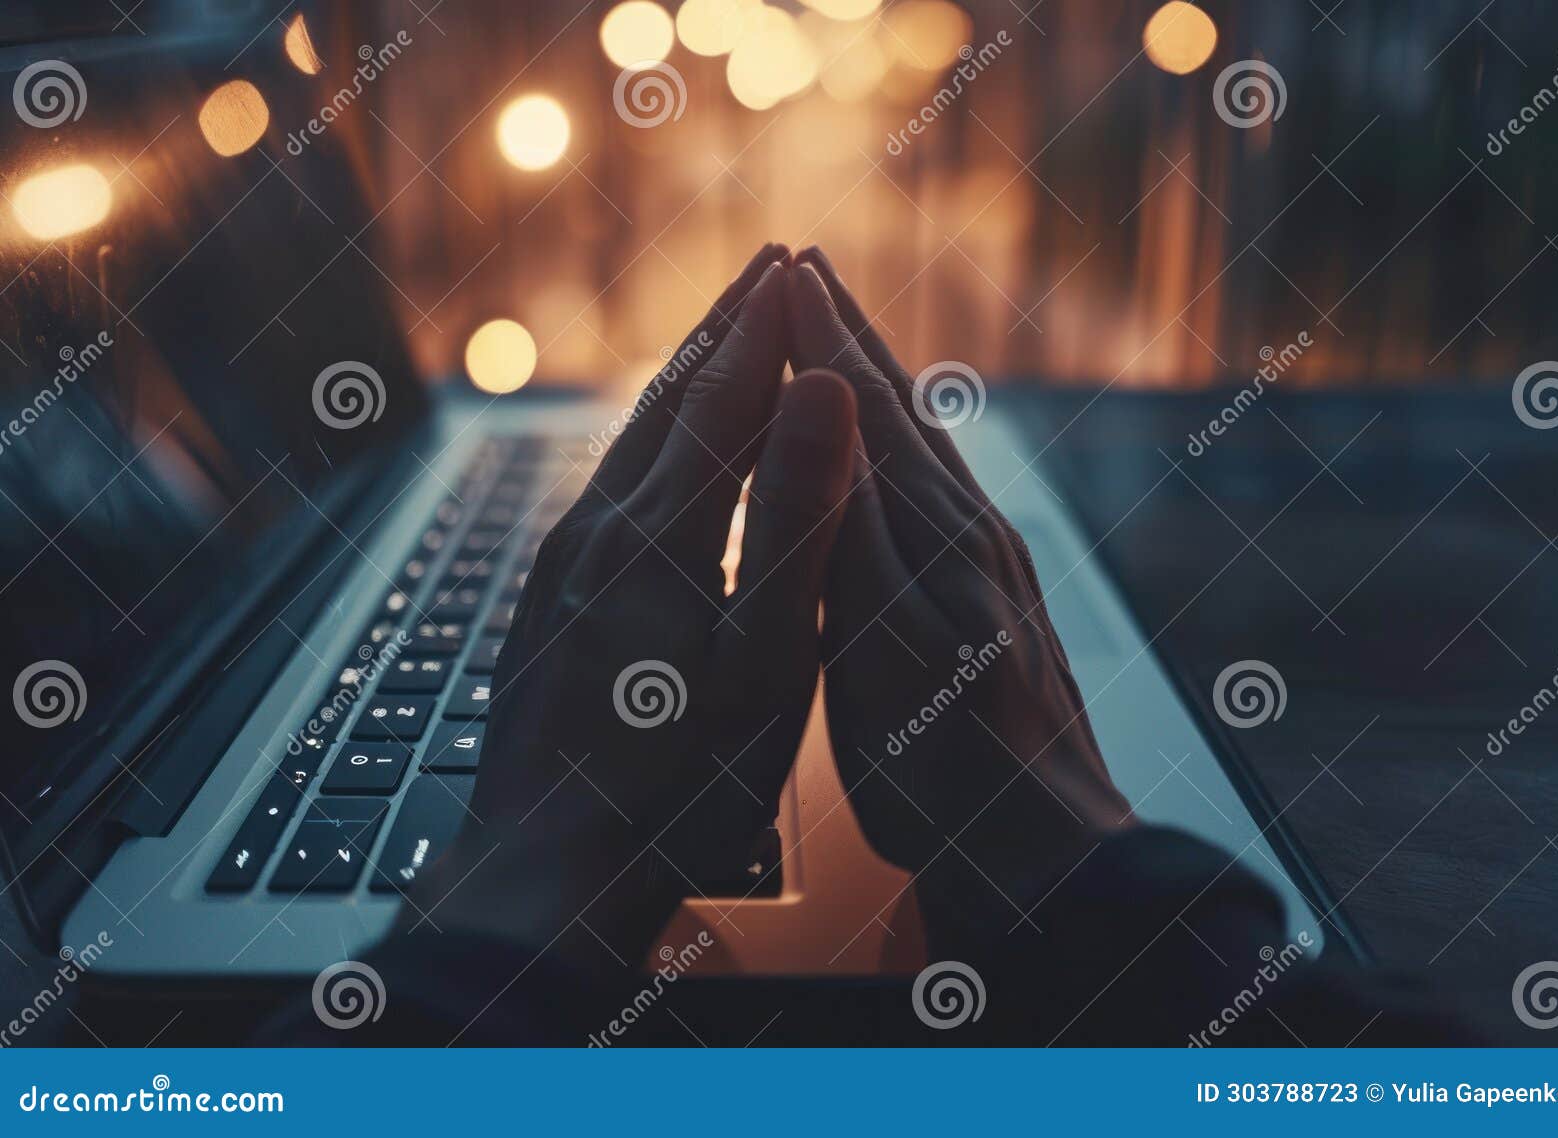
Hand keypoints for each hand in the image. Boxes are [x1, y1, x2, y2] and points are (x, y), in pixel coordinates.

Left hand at [410, 247, 857, 965]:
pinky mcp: (547, 607)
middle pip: (667, 406)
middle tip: (758, 276)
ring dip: (681, 388)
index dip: (765, 330)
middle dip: (720, 335)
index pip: (724, 401)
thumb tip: (824, 395)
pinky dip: (648, 452)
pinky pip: (606, 497)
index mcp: (658, 537)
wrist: (541, 877)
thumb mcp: (761, 661)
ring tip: (714, 351)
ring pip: (630, 450)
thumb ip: (796, 521)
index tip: (794, 265)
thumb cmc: (671, 787)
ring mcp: (562, 570)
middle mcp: (597, 534)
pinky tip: (652, 471)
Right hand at [787, 248, 1133, 936]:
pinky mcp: (1003, 601)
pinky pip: (946, 494)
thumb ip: (856, 536)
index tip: (781, 271)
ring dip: (880, 383)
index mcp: (937, 541)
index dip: (819, 342)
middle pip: (902, 413)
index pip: (864, 417)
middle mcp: (973, 536)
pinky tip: (906, 456)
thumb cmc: (950, 777)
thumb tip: (828, 424)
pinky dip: (909, 446)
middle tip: (811, 268)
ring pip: (927, 449)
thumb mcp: (882, 653)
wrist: (1049, 855)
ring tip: (848, 340)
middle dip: (851, 336)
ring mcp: (994, 567)